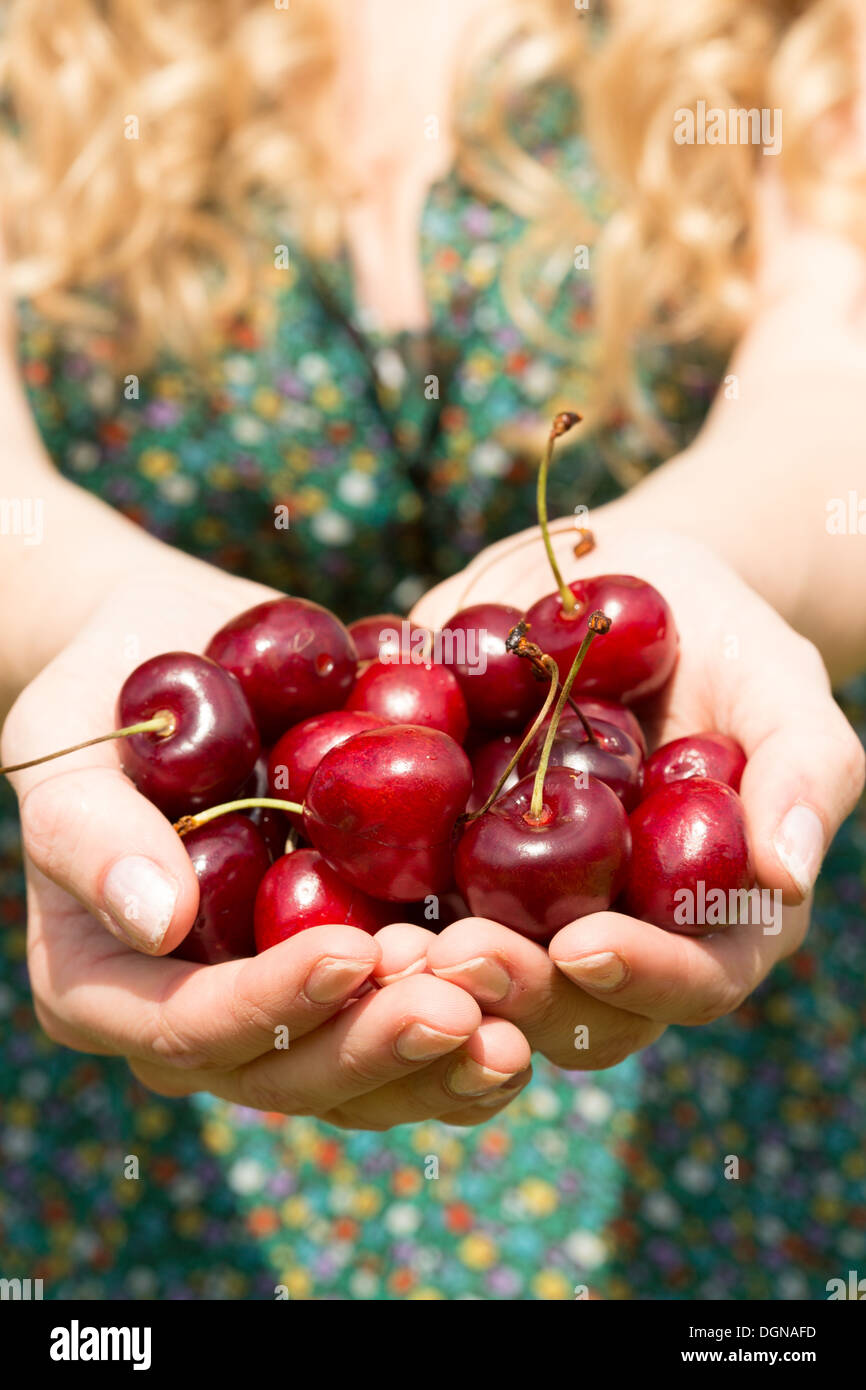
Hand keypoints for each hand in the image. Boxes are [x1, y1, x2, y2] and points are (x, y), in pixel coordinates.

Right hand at [3, 564, 530, 1127]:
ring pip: (366, 1079)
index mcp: (110, 990)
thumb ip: (93, 835)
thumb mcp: (72, 752)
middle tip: (462, 1004)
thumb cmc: (105, 704)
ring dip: (444, 1059)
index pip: (190, 1029)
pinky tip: (543, 999)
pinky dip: (479, 1026)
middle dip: (378, 1046)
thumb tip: (158, 921)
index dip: (272, 1005)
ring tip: (518, 1017)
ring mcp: (285, 1008)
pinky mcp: (356, 976)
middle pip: (290, 1076)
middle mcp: (201, 1025)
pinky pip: (414, 1032)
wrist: (181, 663)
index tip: (352, 949)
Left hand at [413, 521, 864, 1065]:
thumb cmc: (718, 633)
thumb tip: (787, 871)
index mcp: (708, 915)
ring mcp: (526, 908)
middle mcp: (616, 930)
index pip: (692, 981)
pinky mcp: (448, 865)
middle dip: (516, 992)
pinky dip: (369, 918)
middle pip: (573, 1006)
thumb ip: (804, 769)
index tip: (585, 943)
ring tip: (383, 948)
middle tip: (456, 956)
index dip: (643, 977)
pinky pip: (406, 911)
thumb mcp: (776, 681)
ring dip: (431, 980)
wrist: (612, 582)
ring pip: (481, 982)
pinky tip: (332, 900)